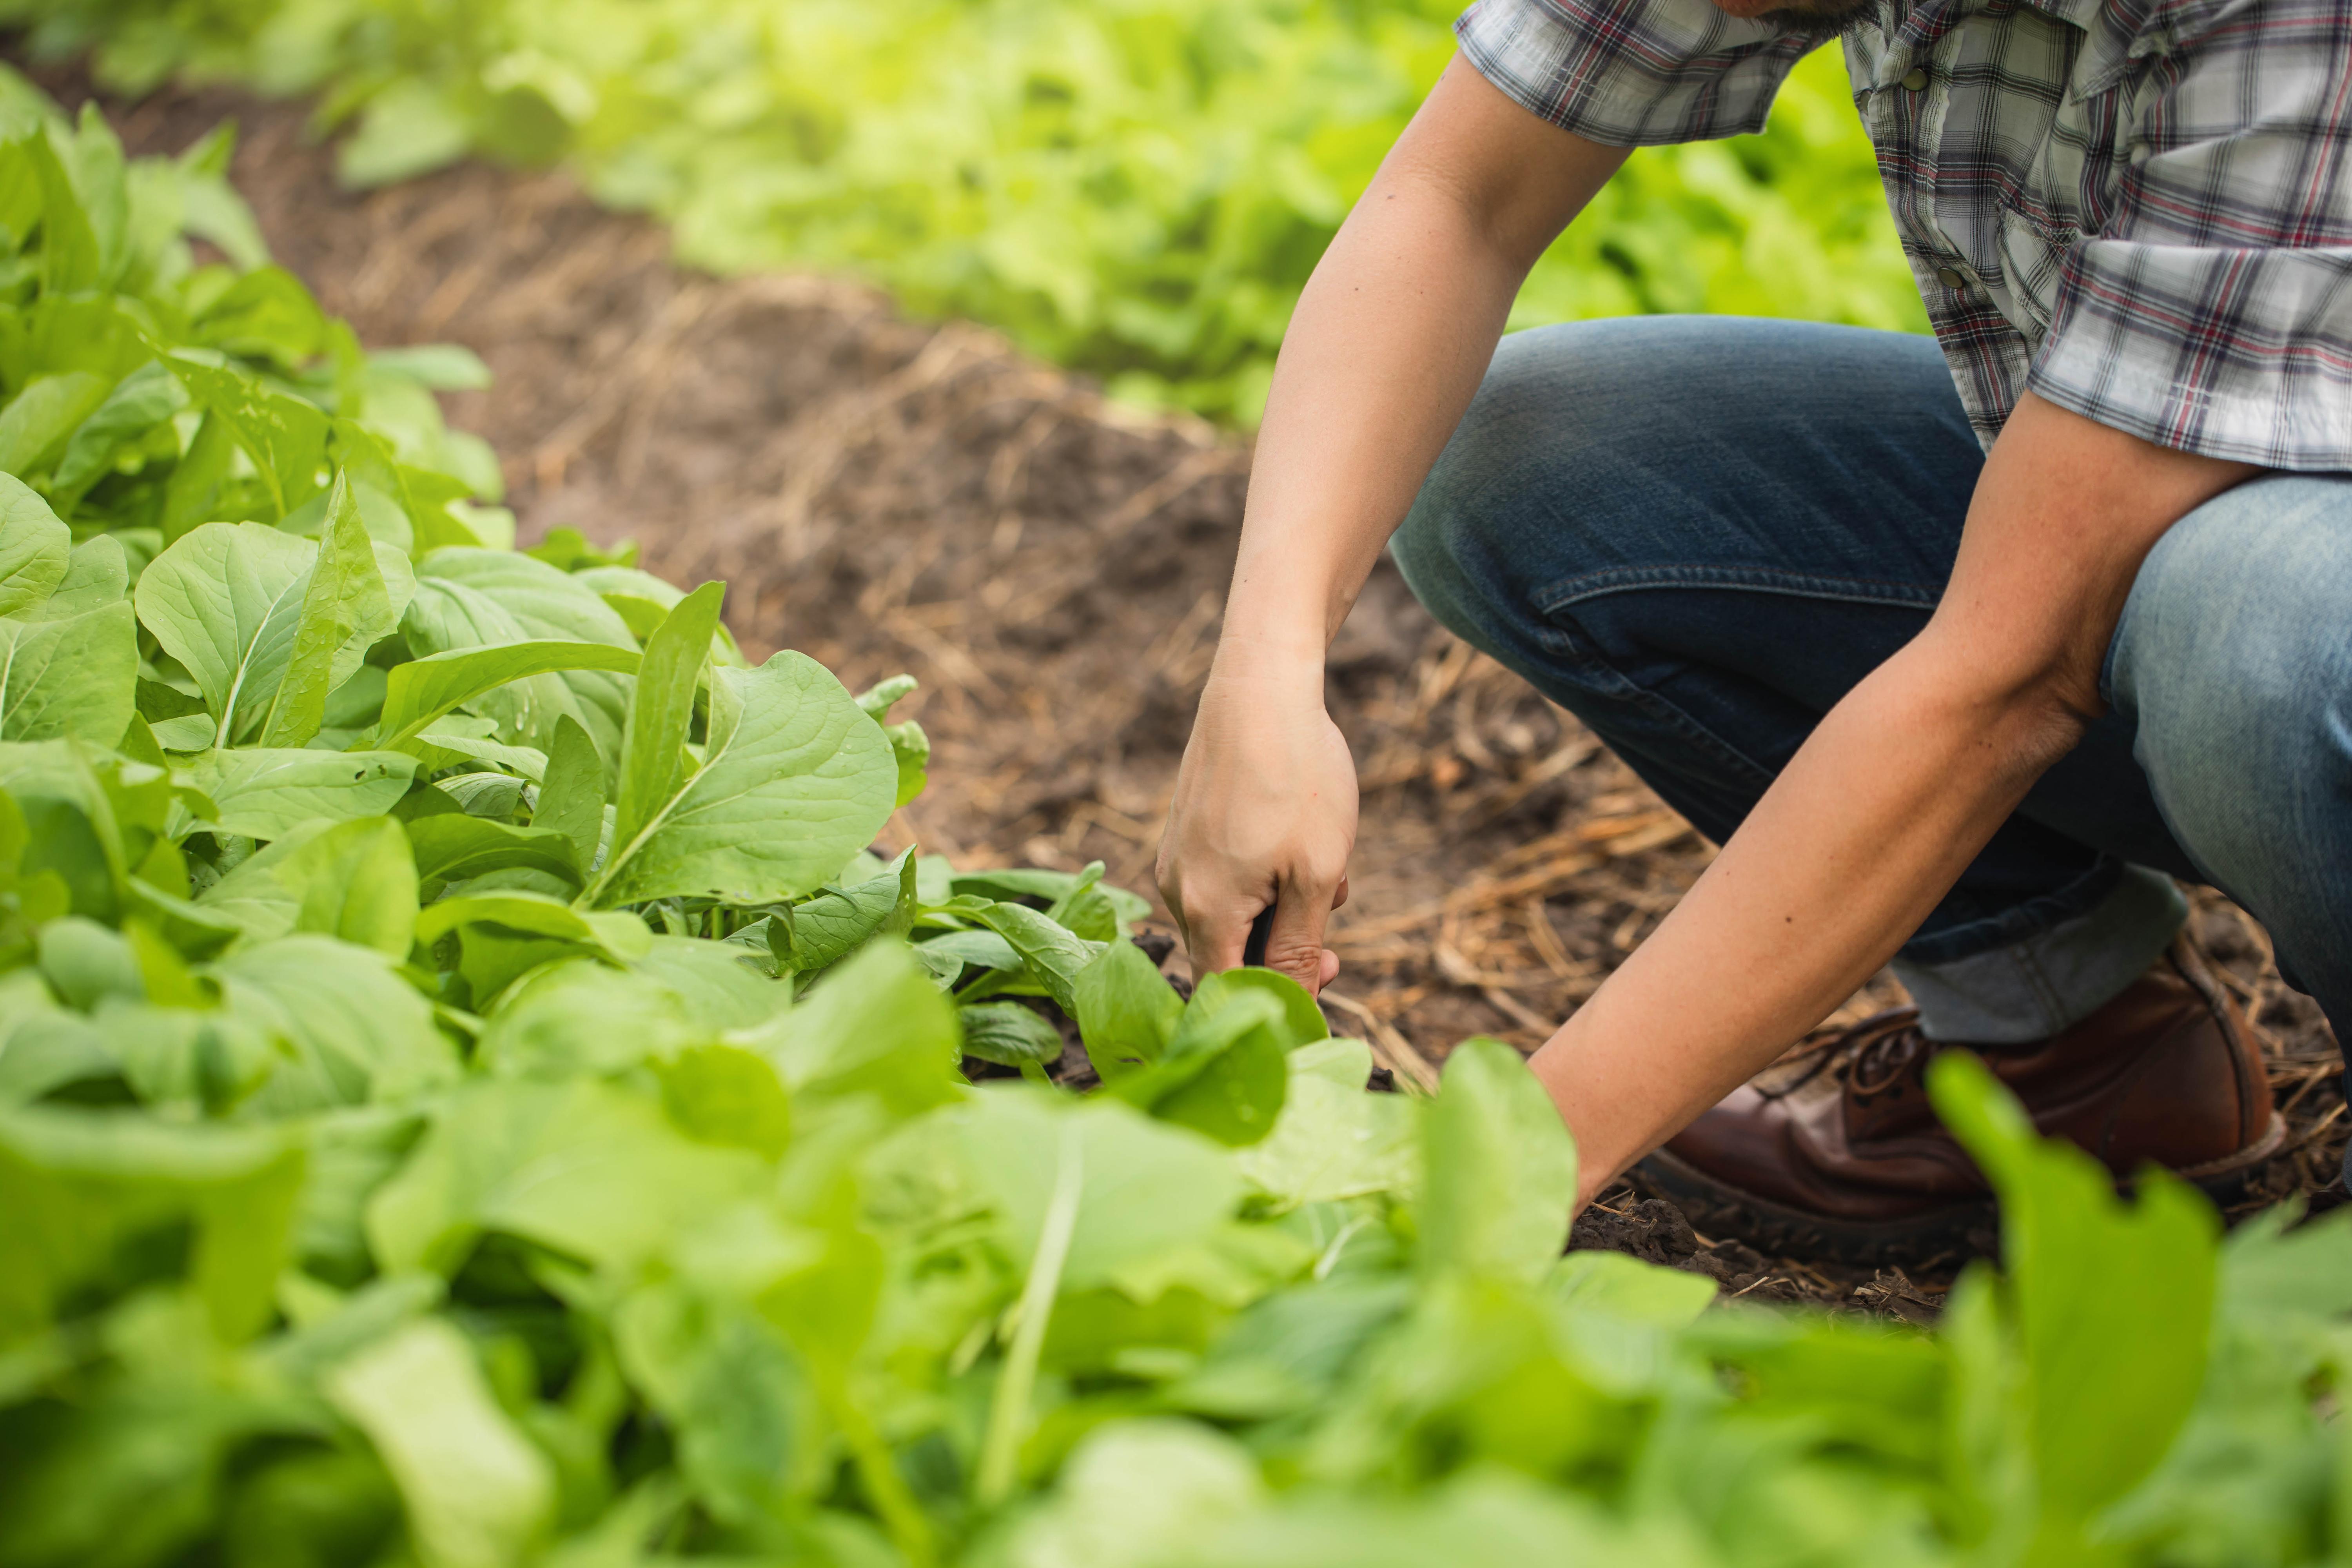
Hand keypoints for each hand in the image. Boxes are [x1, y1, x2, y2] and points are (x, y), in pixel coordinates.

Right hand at [1156, 657, 1356, 991]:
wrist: (1260, 686)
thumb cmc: (1295, 777)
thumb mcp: (1316, 874)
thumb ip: (1300, 948)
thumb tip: (1294, 1007)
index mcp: (1205, 911)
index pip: (1227, 992)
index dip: (1278, 1001)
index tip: (1330, 975)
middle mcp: (1177, 891)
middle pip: (1230, 954)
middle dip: (1289, 946)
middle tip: (1336, 920)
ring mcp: (1177, 857)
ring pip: (1234, 914)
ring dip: (1285, 906)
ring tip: (1327, 866)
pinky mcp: (1187, 830)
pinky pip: (1226, 879)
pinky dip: (1267, 876)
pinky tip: (1302, 840)